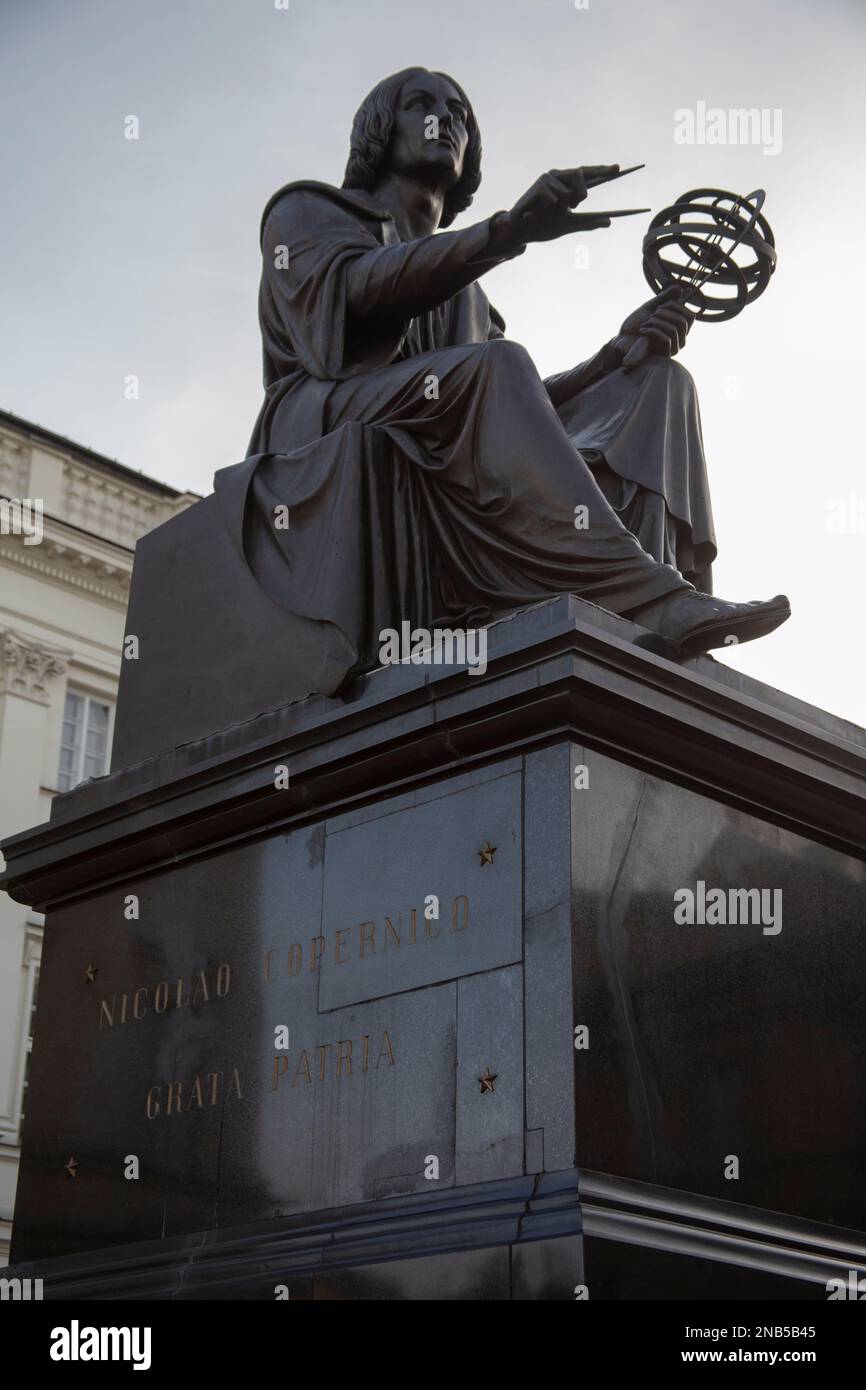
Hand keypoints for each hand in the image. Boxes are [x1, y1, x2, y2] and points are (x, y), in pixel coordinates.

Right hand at [499, 166, 618, 247]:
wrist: (521, 231)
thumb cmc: (543, 225)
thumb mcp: (569, 224)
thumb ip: (588, 222)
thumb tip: (609, 222)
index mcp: (565, 182)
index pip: (586, 173)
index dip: (601, 170)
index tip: (618, 169)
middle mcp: (556, 176)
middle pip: (580, 175)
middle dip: (581, 194)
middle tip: (575, 206)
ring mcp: (547, 179)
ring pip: (567, 194)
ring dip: (560, 211)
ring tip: (548, 216)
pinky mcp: (539, 186)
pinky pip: (555, 200)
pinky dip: (550, 212)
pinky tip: (538, 214)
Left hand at [609, 285, 693, 368]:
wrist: (623, 339)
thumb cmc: (636, 324)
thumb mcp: (651, 307)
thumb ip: (665, 298)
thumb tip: (680, 288)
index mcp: (679, 328)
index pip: (691, 317)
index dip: (678, 306)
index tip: (662, 304)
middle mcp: (679, 339)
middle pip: (683, 322)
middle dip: (666, 313)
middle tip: (653, 313)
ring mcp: (673, 348)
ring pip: (674, 330)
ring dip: (657, 322)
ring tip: (646, 322)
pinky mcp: (663, 355)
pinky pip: (667, 340)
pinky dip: (653, 331)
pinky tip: (643, 330)